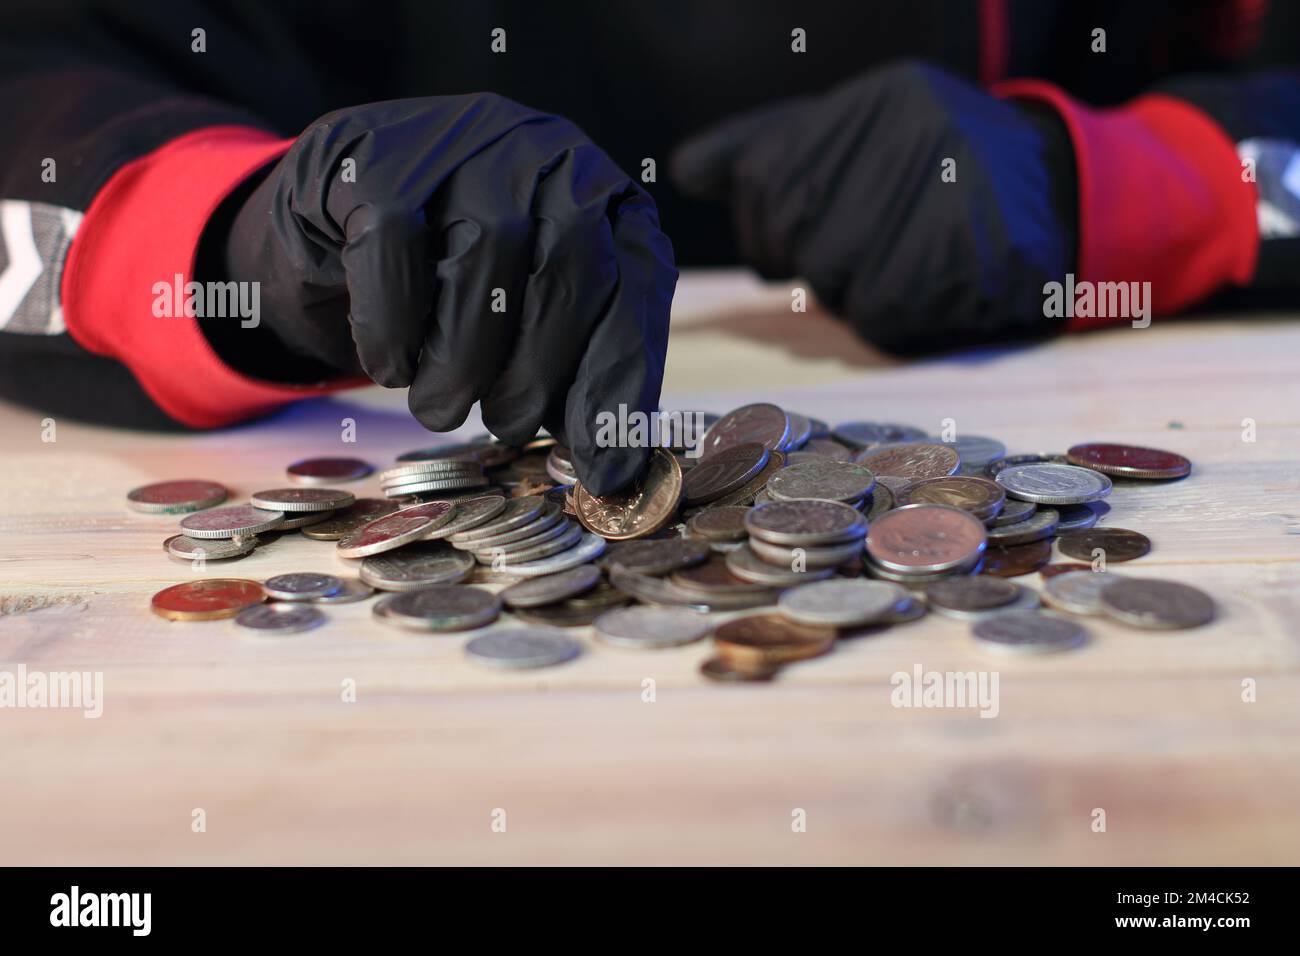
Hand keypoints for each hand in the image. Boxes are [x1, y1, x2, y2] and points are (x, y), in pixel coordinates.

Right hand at [225, 94, 676, 493]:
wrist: (338, 220)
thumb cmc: (450, 288)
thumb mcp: (526, 326)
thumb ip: (573, 375)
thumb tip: (610, 467)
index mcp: (605, 202)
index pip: (637, 291)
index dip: (621, 386)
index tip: (606, 471)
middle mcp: (549, 156)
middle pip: (571, 267)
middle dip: (540, 371)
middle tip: (507, 425)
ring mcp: (465, 143)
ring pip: (485, 256)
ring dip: (463, 360)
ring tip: (443, 407)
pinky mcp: (378, 156)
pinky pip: (394, 245)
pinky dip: (392, 325)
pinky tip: (390, 364)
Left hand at [671, 61, 1075, 351]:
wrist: (1068, 204)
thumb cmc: (941, 174)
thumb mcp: (863, 136)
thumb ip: (773, 148)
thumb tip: (682, 170)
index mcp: (883, 101)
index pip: (767, 175)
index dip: (765, 224)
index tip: (790, 238)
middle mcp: (915, 138)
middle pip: (795, 228)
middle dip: (806, 256)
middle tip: (849, 254)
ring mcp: (948, 200)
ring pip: (833, 276)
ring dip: (850, 288)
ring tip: (898, 262)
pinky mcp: (968, 268)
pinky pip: (878, 316)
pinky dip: (888, 319)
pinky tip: (923, 291)